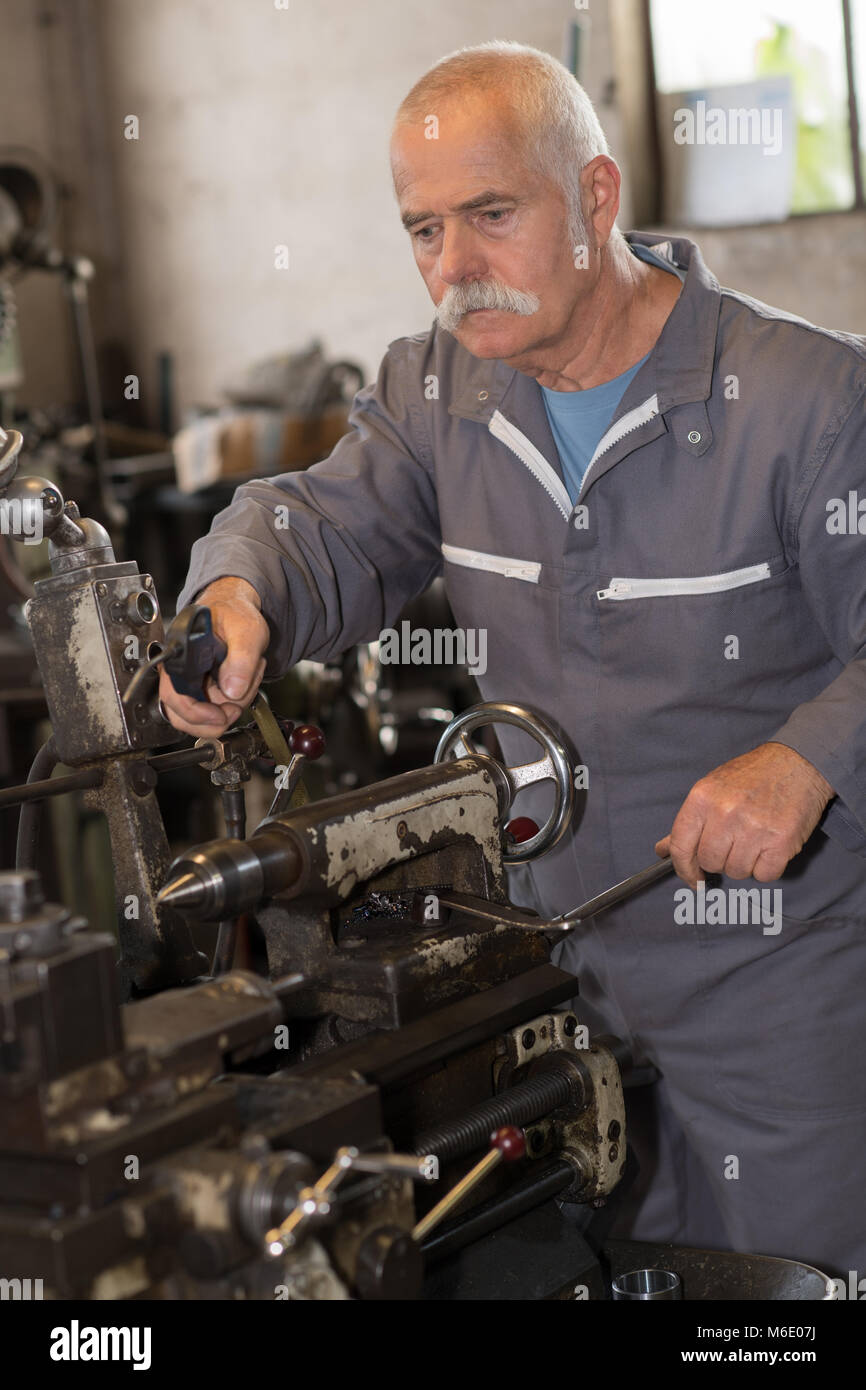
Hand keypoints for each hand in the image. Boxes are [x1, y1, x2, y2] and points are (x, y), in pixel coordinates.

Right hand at [159, 576, 269, 736]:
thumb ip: (242, 658)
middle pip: (183, 715)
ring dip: (228, 710)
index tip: (221, 715)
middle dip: (217, 717)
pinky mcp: (200, 690)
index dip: (196, 713)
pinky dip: (232, 705)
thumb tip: (232, 690)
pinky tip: (244, 685)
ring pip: (198, 718)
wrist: (234, 610)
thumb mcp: (246, 630)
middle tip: (240, 702)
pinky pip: (211, 712)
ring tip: (248, 683)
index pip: (174, 695)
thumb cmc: (234, 613)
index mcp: (181, 653)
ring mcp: (189, 683)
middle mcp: (179, 671)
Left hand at [655, 742, 833, 887]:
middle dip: (720, 860)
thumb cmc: (752, 776)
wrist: (797, 763)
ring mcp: (754, 828)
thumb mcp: (712, 789)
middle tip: (734, 843)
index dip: (684, 869)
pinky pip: (764, 875)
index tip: (692, 879)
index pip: (681, 847)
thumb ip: (689, 823)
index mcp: (702, 798)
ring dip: (744, 863)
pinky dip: (767, 867)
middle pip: (710, 862)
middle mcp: (725, 813)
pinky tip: (770, 846)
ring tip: (754, 839)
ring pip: (737, 872)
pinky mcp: (781, 842)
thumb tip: (663, 850)